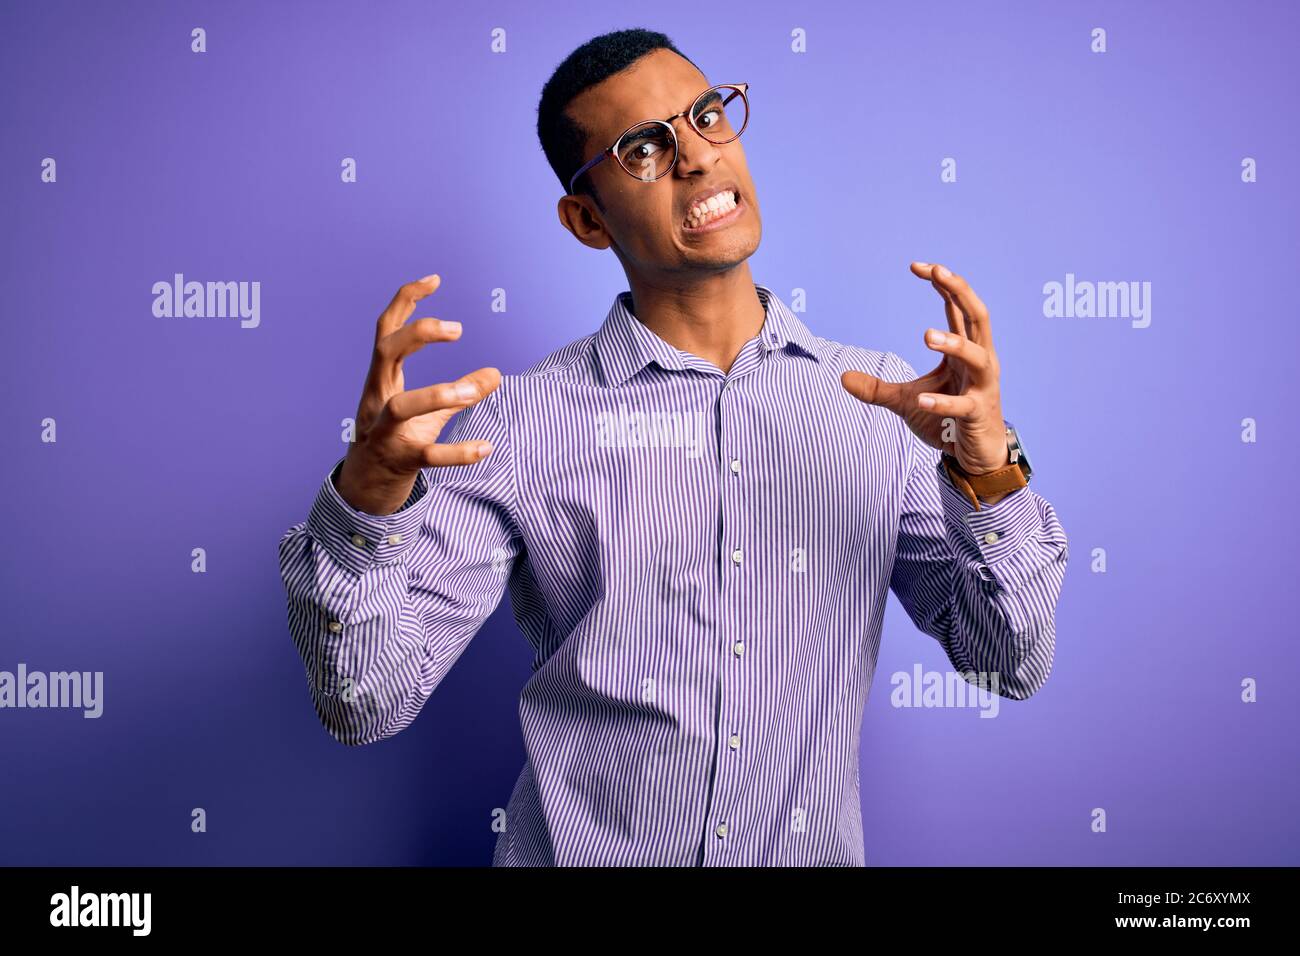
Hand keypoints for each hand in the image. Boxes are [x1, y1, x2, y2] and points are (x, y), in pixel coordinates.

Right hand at [335, 273, 500, 514]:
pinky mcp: (402, 459)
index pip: (386, 329)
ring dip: (439, 393)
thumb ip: (459, 390)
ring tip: (474, 391)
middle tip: (458, 329)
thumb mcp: (427, 410)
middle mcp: (378, 398)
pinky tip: (487, 447)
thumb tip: (496, 374)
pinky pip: (430, 455)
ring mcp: (387, 430)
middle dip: (418, 335)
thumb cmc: (397, 436)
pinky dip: (459, 452)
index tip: (435, 280)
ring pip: (403, 406)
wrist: (368, 486)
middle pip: (385, 352)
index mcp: (382, 378)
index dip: (406, 300)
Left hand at [841, 262, 1009, 475]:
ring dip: (954, 344)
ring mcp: (982, 387)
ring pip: (977, 356)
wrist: (976, 454)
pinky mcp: (978, 414)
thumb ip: (877, 389)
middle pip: (978, 316)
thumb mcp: (907, 400)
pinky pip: (962, 405)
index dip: (943, 284)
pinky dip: (942, 401)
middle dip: (961, 291)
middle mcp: (980, 361)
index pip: (957, 308)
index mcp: (965, 351)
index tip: (916, 266)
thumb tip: (841, 378)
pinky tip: (921, 399)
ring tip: (926, 335)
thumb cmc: (946, 421)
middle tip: (938, 271)